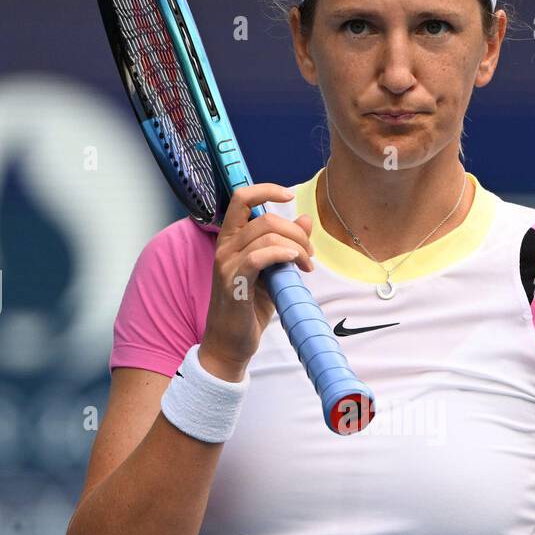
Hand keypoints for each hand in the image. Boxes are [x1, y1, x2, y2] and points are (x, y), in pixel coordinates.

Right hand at [201, 183, 314, 377]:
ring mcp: (226, 264)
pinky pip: (258, 257)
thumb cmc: (250, 309)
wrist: (232, 344)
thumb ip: (286, 245)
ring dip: (296, 247)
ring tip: (306, 266)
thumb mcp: (273, 272)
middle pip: (266, 219)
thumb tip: (305, 220)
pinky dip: (281, 255)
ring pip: (266, 235)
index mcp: (231, 239)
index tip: (289, 195)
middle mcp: (225, 247)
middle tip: (309, 254)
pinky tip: (295, 264)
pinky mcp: (233, 283)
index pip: (242, 198)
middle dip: (296, 233)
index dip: (266, 190)